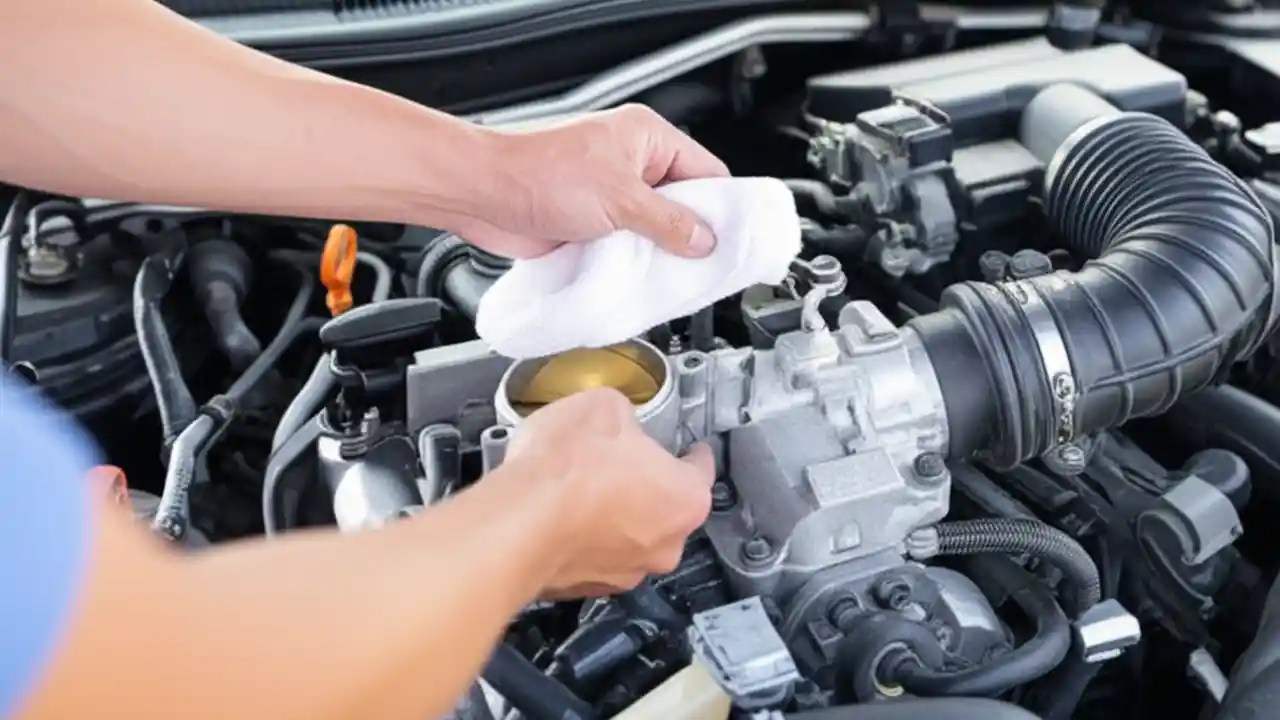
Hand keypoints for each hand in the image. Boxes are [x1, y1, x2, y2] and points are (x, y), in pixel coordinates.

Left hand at [458, 105, 730, 259]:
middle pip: (682, 205)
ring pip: (653, 230)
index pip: (706, 172)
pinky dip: (633, 265)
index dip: (723, 208)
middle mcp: (631, 162)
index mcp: (647, 137)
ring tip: (673, 277)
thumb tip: (704, 240)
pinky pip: (626, 247)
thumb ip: (669, 223)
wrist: (483, 194)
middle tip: (705, 266)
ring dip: (658, 254)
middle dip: (690, 236)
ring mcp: (610, 194)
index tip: (734, 240)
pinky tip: (642, 281)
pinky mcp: (591, 223)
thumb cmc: (538, 174)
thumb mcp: (621, 200)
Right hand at [502, 387, 714, 596]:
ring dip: (613, 517)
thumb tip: (616, 422)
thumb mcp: (604, 406)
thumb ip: (623, 415)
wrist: (516, 524)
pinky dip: (581, 539)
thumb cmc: (569, 466)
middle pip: (666, 509)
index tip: (689, 447)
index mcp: (686, 499)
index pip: (701, 471)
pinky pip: (592, 557)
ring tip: (579, 489)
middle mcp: (666, 545)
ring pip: (629, 538)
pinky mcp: (585, 590)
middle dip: (647, 486)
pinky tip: (557, 516)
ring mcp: (626, 574)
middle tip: (617, 461)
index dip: (691, 453)